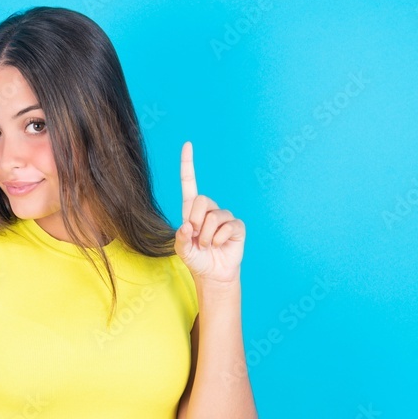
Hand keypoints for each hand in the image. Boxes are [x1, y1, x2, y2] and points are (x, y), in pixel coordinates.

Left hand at [175, 141, 245, 283]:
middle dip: (196, 221)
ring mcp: (224, 217)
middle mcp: (209, 209)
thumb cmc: (196, 259)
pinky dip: (219, 240)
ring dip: (206, 237)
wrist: (212, 274)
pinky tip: (219, 245)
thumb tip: (187, 226)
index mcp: (191, 210)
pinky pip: (227, 227)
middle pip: (201, 200)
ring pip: (213, 217)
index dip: (188, 165)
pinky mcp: (236, 226)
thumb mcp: (182, 250)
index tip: (187, 144)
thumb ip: (180, 239)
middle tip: (197, 238)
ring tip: (207, 246)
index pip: (189, 184)